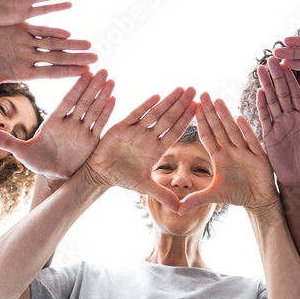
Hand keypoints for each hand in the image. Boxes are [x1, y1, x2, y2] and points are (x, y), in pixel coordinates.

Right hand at [0, 23, 97, 132]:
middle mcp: (30, 58)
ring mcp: (28, 43)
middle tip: (97, 59)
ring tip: (89, 44)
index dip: (67, 73)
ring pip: (54, 43)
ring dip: (71, 44)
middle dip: (76, 59)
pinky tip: (67, 33)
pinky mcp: (22, 28)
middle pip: (57, 58)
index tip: (86, 75)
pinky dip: (52, 31)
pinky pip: (40, 30)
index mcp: (25, 72)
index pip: (51, 73)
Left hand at [0, 70, 114, 178]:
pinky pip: (100, 125)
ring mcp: (81, 131)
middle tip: (101, 68)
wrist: (54, 177)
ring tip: (110, 79)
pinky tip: (113, 99)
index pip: (66, 101)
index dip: (75, 87)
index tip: (82, 72)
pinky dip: (107, 112)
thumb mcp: (20, 151)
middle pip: (82, 100)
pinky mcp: (91, 142)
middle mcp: (70, 123)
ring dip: (102, 94)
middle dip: (92, 85)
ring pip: (93, 109)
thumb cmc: (38, 162)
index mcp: (54, 121)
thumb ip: (4, 140)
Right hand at [83, 87, 196, 210]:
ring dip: (168, 101)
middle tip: (196, 90)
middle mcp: (149, 137)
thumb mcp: (145, 188)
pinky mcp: (122, 127)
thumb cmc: (123, 178)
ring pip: (156, 113)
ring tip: (182, 89)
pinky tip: (157, 96)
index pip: (175, 132)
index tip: (199, 108)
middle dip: (182, 105)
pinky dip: (146, 106)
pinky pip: (136, 114)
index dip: (187, 120)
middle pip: (169, 118)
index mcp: (156, 149)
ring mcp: (136, 130)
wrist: (100, 173)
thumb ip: (163, 195)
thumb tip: (181, 209)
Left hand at [177, 93, 278, 215]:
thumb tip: (177, 208)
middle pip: (218, 128)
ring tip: (218, 101)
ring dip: (225, 116)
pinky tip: (239, 118)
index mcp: (219, 157)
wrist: (259, 201)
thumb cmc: (237, 195)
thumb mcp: (214, 196)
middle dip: (210, 112)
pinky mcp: (258, 158)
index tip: (192, 107)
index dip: (200, 122)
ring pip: (233, 131)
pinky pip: (251, 142)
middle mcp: (231, 151)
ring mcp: (245, 152)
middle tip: (202, 94)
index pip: (207, 136)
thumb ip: (196, 199)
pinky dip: (246, 131)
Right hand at [255, 59, 299, 186]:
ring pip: (272, 100)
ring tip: (261, 68)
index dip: (292, 78)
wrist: (299, 179)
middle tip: (271, 57)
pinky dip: (262, 104)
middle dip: (277, 75)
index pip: (297, 93)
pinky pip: (265, 117)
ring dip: (267, 84)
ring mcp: (279, 124)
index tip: (289, 62)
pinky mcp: (269, 134)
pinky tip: (260, 91)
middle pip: (282, 92)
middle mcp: (290, 117)